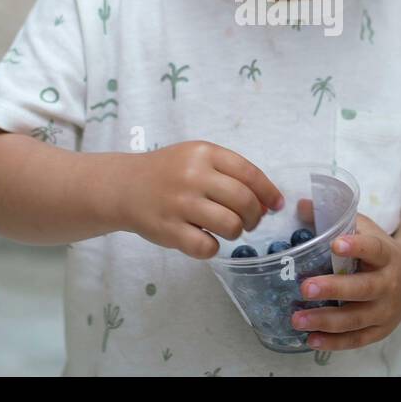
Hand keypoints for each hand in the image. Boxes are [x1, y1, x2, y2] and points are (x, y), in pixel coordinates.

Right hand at [115, 141, 283, 259]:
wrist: (124, 186)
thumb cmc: (168, 172)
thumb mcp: (197, 158)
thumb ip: (230, 173)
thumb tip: (269, 202)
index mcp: (204, 153)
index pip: (250, 173)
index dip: (269, 192)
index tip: (276, 205)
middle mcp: (193, 175)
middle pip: (244, 201)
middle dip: (255, 216)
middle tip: (249, 222)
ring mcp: (180, 203)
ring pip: (230, 225)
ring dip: (236, 232)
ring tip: (226, 229)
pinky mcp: (169, 230)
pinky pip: (206, 247)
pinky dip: (212, 248)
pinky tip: (205, 239)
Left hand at [290, 213, 400, 350]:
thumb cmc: (380, 253)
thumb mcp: (366, 230)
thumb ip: (337, 219)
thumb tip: (303, 205)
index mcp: (387, 255)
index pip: (374, 249)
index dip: (357, 247)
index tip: (336, 244)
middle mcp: (390, 284)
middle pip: (363, 288)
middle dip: (334, 289)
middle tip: (305, 288)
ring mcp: (386, 310)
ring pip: (356, 318)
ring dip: (325, 320)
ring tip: (297, 319)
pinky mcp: (380, 330)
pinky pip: (357, 339)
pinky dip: (334, 342)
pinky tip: (311, 339)